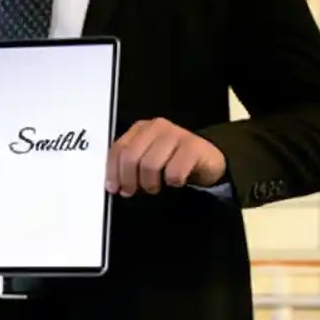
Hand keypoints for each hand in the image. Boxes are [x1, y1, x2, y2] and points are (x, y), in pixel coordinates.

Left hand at [106, 118, 226, 196]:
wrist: (207, 160)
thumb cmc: (173, 161)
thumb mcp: (147, 160)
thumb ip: (129, 165)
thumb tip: (114, 185)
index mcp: (141, 129)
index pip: (118, 149)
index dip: (113, 171)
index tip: (114, 188)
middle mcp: (157, 127)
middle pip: (131, 157)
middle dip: (129, 179)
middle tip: (133, 191)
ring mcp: (176, 134)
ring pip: (150, 164)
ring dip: (150, 183)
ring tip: (154, 188)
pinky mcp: (194, 146)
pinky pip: (174, 171)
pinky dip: (172, 183)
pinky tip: (175, 183)